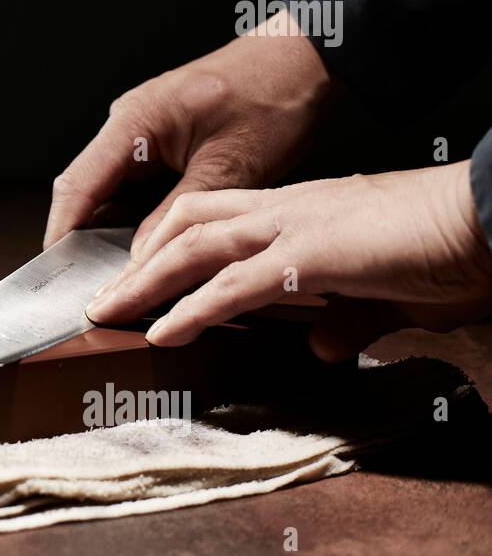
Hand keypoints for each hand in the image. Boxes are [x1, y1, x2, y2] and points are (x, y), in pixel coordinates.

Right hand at [44, 9, 337, 252]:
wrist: (306, 59)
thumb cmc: (274, 97)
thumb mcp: (229, 167)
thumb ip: (177, 216)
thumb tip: (140, 260)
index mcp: (134, 122)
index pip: (77, 186)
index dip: (61, 234)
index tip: (56, 276)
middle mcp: (128, 123)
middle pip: (85, 191)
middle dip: (82, 240)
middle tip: (91, 286)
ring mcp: (142, 131)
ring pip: (109, 192)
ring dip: (110, 231)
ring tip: (118, 275)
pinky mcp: (161, 140)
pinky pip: (134, 186)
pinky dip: (135, 217)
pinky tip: (147, 247)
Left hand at [84, 162, 491, 360]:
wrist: (491, 215)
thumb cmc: (450, 250)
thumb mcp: (389, 294)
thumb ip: (348, 317)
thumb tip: (321, 346)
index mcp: (301, 211)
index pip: (214, 221)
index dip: (168, 247)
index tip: (136, 280)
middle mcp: (288, 209)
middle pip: (186, 226)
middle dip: (137, 262)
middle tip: (103, 299)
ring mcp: (296, 225)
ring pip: (195, 247)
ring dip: (144, 283)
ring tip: (109, 315)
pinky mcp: (312, 255)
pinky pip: (234, 285)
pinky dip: (191, 310)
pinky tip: (162, 333)